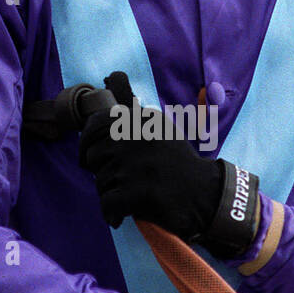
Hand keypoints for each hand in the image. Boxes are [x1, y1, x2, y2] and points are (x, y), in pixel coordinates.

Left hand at [78, 71, 222, 240]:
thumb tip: (111, 76)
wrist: (205, 196)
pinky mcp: (139, 191)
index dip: (88, 141)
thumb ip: (132, 106)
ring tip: (130, 196)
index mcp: (142, 119)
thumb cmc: (177, 164)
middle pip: (92, 154)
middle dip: (98, 169)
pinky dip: (111, 214)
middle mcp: (139, 137)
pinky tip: (121, 215)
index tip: (94, 153)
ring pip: (99, 181)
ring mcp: (138, 164)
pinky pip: (107, 203)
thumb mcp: (159, 127)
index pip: (96, 121)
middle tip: (116, 178)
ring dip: (110, 193)